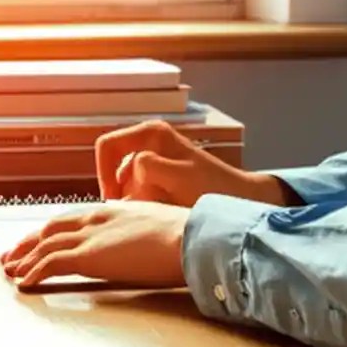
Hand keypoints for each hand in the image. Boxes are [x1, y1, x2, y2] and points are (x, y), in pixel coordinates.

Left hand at [0, 200, 189, 288]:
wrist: (192, 238)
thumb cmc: (187, 235)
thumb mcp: (160, 226)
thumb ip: (143, 234)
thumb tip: (147, 246)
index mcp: (114, 210)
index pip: (73, 219)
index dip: (53, 230)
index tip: (40, 239)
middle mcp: (97, 219)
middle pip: (51, 228)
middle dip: (30, 242)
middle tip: (14, 254)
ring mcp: (91, 236)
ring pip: (45, 245)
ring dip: (25, 259)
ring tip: (11, 270)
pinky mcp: (89, 256)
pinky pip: (51, 263)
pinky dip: (34, 272)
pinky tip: (24, 282)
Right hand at [96, 120, 294, 207]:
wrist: (243, 199)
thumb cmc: (213, 187)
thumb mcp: (179, 175)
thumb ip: (149, 167)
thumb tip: (129, 173)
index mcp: (151, 133)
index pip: (106, 147)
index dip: (103, 173)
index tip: (113, 201)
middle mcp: (149, 141)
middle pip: (114, 167)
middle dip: (122, 191)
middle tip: (139, 212)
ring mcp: (155, 159)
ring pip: (126, 182)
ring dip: (134, 200)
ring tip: (155, 213)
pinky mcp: (161, 177)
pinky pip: (139, 191)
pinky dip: (144, 204)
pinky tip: (161, 214)